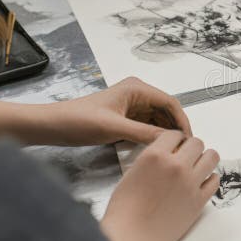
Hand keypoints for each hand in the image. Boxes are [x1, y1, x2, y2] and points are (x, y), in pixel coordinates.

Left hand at [43, 77, 190, 145]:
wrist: (51, 126)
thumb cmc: (78, 121)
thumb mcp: (114, 128)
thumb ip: (145, 133)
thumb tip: (172, 141)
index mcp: (136, 88)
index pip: (170, 102)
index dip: (183, 121)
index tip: (189, 139)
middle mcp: (136, 94)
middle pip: (166, 111)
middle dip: (176, 128)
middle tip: (184, 148)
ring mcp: (130, 106)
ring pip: (158, 120)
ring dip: (165, 134)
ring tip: (173, 151)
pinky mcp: (124, 118)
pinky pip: (146, 126)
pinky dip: (153, 137)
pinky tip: (156, 149)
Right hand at [101, 131, 219, 240]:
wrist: (131, 238)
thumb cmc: (125, 209)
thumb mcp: (132, 173)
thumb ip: (152, 160)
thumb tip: (168, 154)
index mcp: (155, 156)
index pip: (175, 134)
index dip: (175, 141)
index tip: (174, 147)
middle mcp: (176, 165)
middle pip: (197, 143)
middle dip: (191, 148)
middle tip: (186, 157)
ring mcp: (191, 182)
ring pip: (212, 157)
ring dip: (205, 159)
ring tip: (197, 167)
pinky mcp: (200, 200)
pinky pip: (215, 180)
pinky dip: (209, 179)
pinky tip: (199, 184)